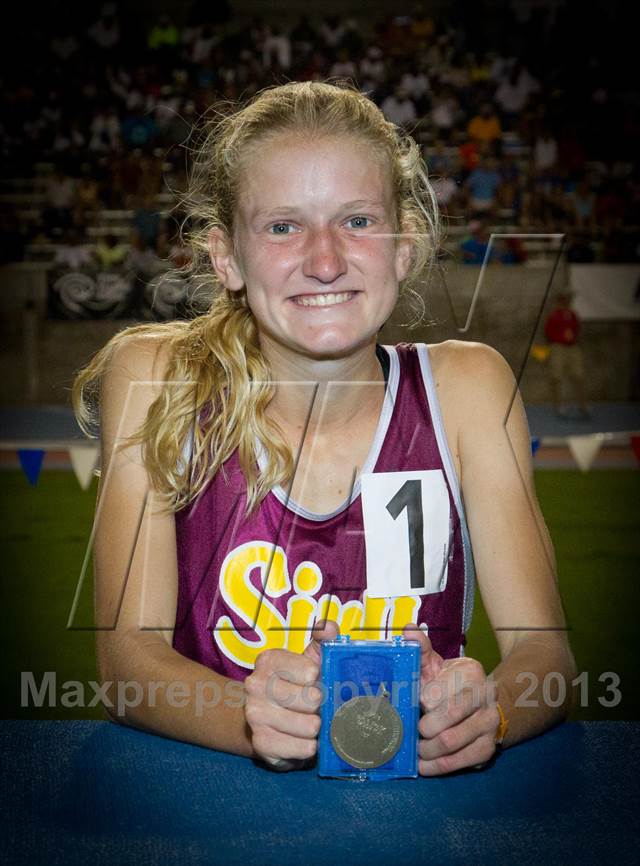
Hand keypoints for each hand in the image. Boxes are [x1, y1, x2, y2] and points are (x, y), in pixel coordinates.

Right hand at [244, 619, 338, 769]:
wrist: (268, 719)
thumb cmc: (297, 685)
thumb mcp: (310, 659)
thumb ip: (323, 639)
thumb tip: (328, 627)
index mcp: (269, 660)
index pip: (310, 671)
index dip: (319, 679)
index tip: (314, 681)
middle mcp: (255, 684)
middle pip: (312, 699)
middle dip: (321, 706)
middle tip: (316, 706)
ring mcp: (255, 714)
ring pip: (309, 726)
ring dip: (317, 729)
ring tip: (312, 724)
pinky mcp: (260, 743)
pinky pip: (300, 749)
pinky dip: (308, 748)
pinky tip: (305, 741)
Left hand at [403, 623, 500, 775]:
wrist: (481, 705)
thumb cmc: (449, 684)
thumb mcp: (437, 664)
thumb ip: (422, 648)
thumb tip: (408, 630)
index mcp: (471, 672)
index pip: (439, 690)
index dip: (421, 701)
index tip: (412, 705)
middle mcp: (485, 697)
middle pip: (448, 716)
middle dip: (423, 727)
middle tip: (410, 730)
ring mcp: (488, 725)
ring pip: (451, 741)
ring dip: (426, 749)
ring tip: (414, 748)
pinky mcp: (487, 750)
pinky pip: (459, 762)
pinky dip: (436, 767)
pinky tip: (422, 765)